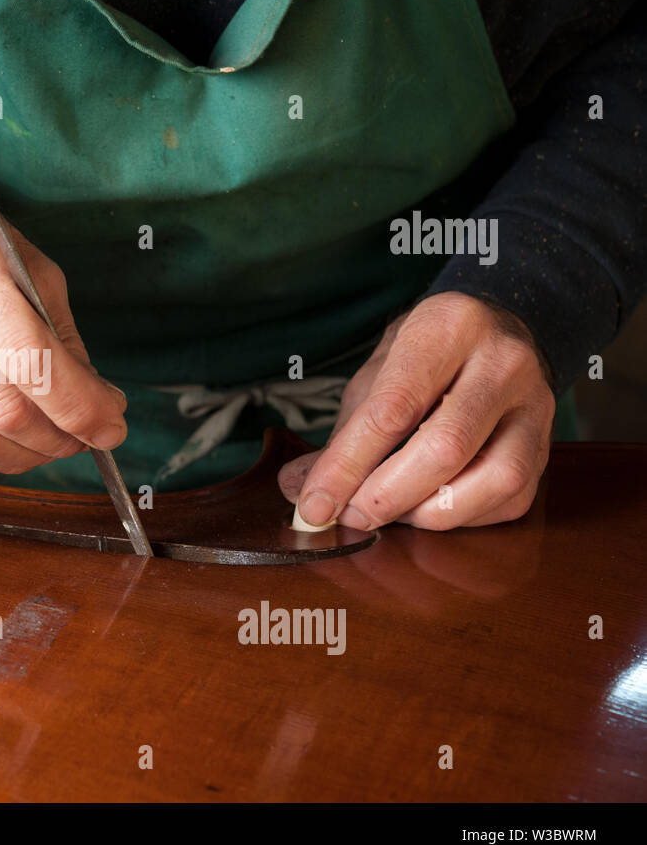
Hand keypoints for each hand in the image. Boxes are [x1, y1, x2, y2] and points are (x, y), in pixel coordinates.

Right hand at [0, 152, 126, 473]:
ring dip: (31, 454)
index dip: (79, 406)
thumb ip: (60, 332)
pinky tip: (15, 435)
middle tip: (91, 434)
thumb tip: (94, 402)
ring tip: (58, 440)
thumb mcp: (22, 259)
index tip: (111, 424)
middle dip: (63, 436)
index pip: (31, 361)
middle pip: (4, 410)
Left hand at [278, 292, 555, 529]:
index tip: (315, 505)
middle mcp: (502, 362)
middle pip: (444, 448)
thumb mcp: (376, 374)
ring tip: (388, 512)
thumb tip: (297, 488)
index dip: (347, 466)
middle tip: (348, 515)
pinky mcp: (547, 445)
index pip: (392, 409)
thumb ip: (342, 433)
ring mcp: (536, 404)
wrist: (499, 331)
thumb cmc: (425, 357)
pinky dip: (461, 517)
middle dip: (385, 495)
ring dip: (427, 512)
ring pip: (491, 479)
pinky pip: (509, 499)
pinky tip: (427, 507)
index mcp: (447, 327)